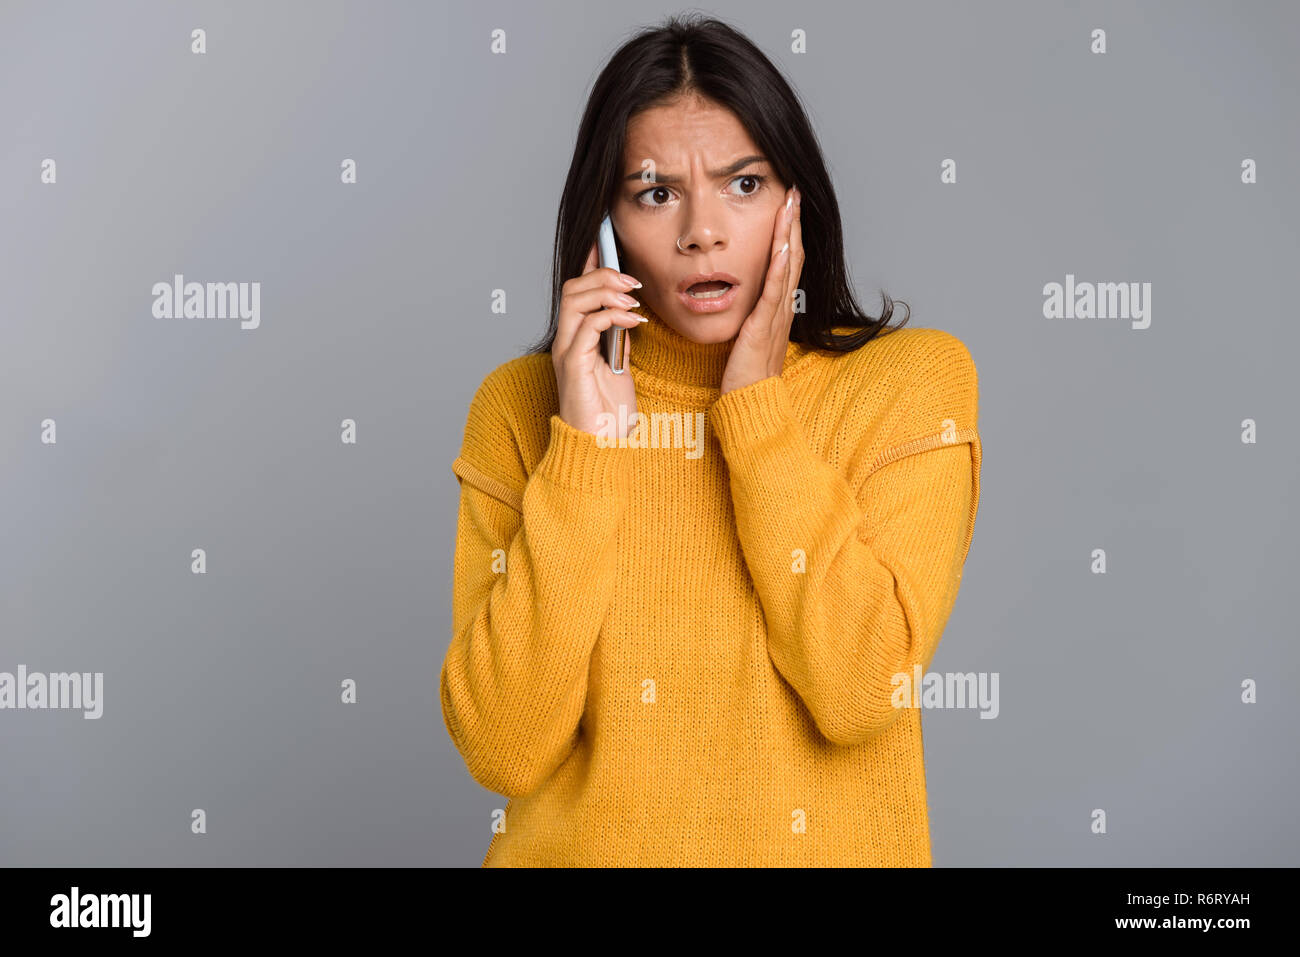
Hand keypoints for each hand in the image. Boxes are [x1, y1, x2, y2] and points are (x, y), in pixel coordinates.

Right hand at [552, 241, 644, 438]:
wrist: (600, 449)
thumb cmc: (609, 416)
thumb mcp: (619, 369)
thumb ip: (617, 341)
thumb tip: (628, 315)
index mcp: (575, 339)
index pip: (578, 289)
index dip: (591, 262)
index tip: (608, 241)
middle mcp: (565, 342)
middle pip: (573, 287)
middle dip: (604, 275)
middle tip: (633, 281)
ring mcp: (566, 353)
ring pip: (575, 301)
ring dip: (607, 291)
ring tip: (634, 298)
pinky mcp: (572, 367)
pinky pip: (586, 327)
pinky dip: (611, 316)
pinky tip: (634, 320)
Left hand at [719, 184, 802, 395]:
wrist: (751, 401)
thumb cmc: (746, 374)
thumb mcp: (748, 335)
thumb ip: (750, 314)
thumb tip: (743, 297)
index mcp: (778, 308)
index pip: (786, 261)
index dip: (788, 232)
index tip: (786, 205)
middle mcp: (782, 308)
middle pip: (792, 256)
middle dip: (793, 222)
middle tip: (793, 192)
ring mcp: (776, 316)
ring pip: (786, 267)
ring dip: (789, 234)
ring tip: (790, 206)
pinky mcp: (764, 327)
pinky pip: (774, 292)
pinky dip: (779, 268)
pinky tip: (781, 246)